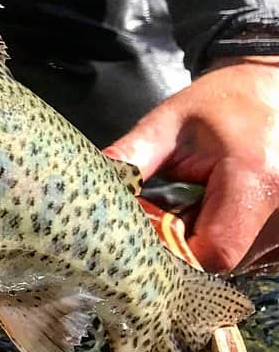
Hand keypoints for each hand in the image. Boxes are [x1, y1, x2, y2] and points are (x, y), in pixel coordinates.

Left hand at [104, 57, 278, 271]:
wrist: (269, 88)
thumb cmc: (219, 104)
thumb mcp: (167, 124)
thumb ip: (130, 158)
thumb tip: (89, 187)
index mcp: (255, 181)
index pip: (212, 253)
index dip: (173, 250)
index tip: (148, 225)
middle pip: (224, 261)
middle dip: (185, 245)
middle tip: (165, 210)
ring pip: (241, 263)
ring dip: (208, 242)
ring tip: (194, 203)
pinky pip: (257, 255)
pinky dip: (230, 240)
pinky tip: (216, 210)